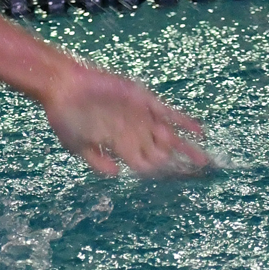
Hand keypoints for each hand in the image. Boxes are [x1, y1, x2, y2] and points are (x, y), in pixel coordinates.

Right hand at [42, 66, 208, 176]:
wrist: (64, 86)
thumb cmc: (65, 117)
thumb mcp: (76, 145)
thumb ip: (97, 160)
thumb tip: (117, 174)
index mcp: (119, 147)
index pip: (146, 165)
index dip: (160, 174)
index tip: (174, 182)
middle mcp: (134, 134)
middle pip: (163, 154)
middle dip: (178, 165)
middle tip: (197, 177)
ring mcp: (141, 117)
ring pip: (171, 136)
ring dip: (187, 149)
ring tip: (204, 162)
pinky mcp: (144, 101)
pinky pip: (169, 113)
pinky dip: (184, 122)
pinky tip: (200, 133)